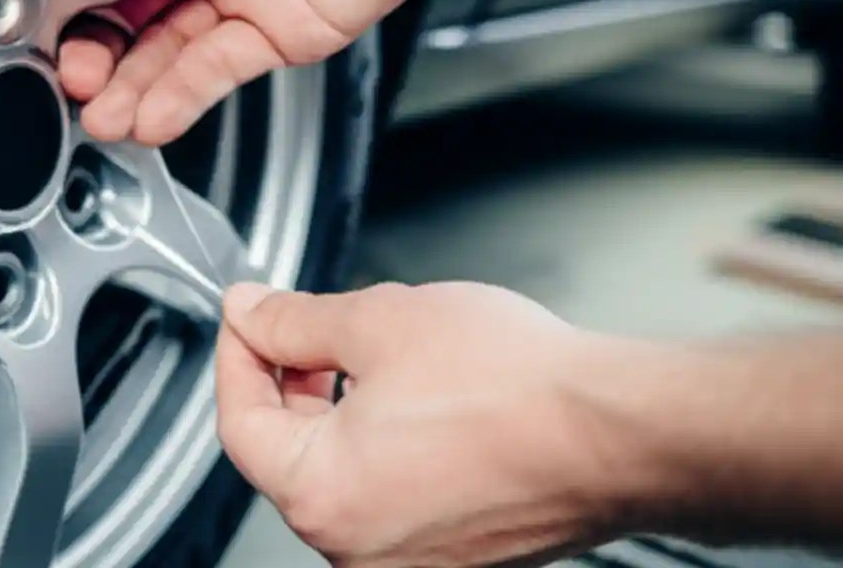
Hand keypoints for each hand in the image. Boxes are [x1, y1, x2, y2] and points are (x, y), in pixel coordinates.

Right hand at [30, 0, 538, 144]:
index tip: (41, 26)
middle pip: (130, 16)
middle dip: (97, 55)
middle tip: (70, 81)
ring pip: (171, 51)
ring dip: (134, 88)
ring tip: (101, 115)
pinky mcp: (287, 28)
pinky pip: (223, 69)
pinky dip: (185, 96)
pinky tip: (150, 114)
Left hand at [215, 281, 629, 567]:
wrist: (620, 431)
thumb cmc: (517, 390)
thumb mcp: (377, 322)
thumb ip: (292, 320)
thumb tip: (252, 315)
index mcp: (322, 497)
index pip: (239, 423)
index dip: (237, 356)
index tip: (247, 318)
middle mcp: (356, 547)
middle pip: (286, 451)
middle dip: (289, 380)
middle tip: (304, 327)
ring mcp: (405, 559)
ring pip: (339, 471)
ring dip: (336, 408)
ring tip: (368, 352)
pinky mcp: (450, 553)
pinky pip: (387, 491)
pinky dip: (382, 442)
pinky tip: (412, 397)